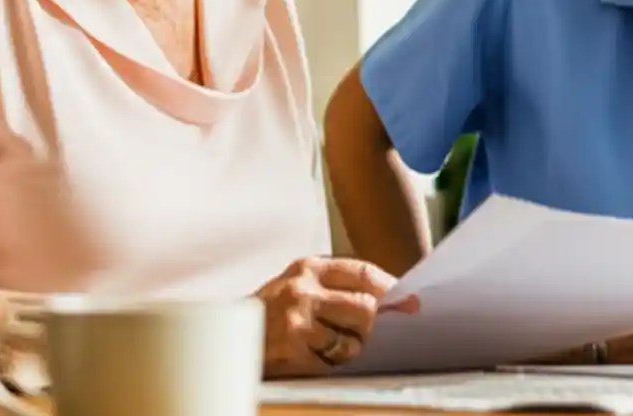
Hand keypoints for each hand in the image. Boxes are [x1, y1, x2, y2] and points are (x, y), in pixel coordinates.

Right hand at [256, 257, 417, 377]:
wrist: (225, 338)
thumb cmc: (272, 312)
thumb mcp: (299, 286)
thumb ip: (339, 287)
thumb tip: (397, 300)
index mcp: (308, 267)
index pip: (363, 273)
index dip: (390, 288)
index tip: (408, 300)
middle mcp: (302, 290)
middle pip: (365, 308)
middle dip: (372, 325)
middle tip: (364, 332)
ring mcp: (297, 322)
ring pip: (353, 340)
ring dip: (350, 349)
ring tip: (329, 345)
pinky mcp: (293, 352)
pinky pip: (333, 364)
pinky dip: (330, 365)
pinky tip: (312, 357)